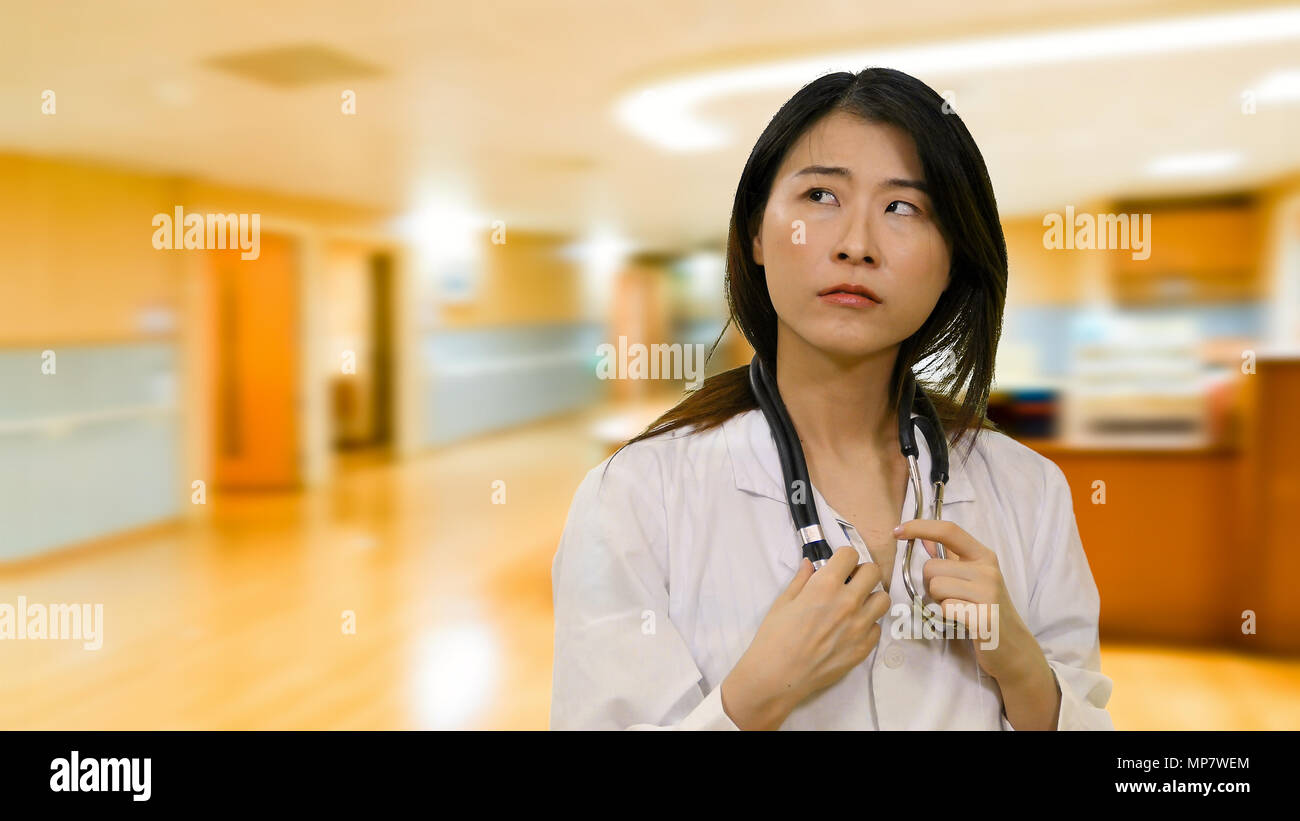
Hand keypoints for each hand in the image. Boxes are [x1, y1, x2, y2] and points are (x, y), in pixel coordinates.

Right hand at [721, 546, 891, 729]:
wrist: (777, 676)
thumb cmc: (774, 638)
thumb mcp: (783, 602)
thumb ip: (801, 580)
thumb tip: (810, 564)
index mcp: (825, 586)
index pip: (850, 554)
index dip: (843, 558)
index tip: (838, 566)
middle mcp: (848, 602)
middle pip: (873, 571)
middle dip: (861, 573)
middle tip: (850, 583)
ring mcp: (859, 626)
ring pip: (883, 599)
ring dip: (871, 597)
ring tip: (856, 605)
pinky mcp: (864, 648)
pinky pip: (878, 627)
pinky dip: (868, 625)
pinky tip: (851, 629)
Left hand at [892, 519, 1039, 683]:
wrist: (1013, 647)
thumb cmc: (986, 609)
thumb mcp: (973, 577)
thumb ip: (949, 557)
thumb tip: (925, 537)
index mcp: (984, 556)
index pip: (949, 531)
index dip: (920, 527)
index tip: (897, 531)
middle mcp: (988, 570)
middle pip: (931, 566)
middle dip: (930, 583)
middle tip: (948, 596)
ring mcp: (988, 593)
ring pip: (935, 587)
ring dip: (938, 601)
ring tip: (957, 608)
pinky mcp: (983, 617)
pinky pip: (945, 608)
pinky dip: (946, 615)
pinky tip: (962, 620)